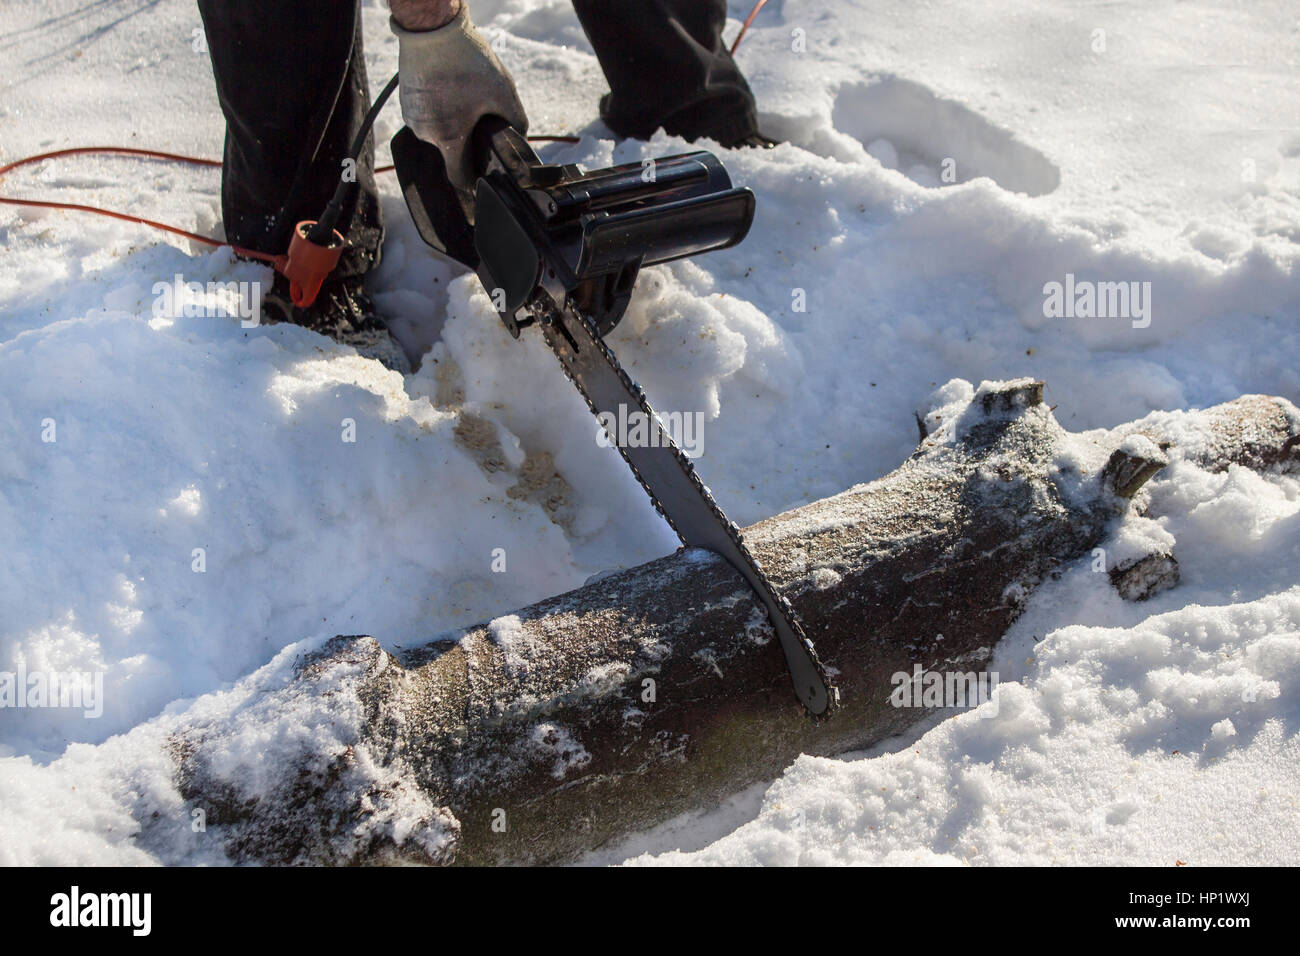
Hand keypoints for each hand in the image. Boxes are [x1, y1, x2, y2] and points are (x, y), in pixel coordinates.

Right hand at [391, 3, 528, 200]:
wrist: (433, 29)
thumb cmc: (467, 60)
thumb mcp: (503, 92)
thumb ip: (516, 124)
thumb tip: (519, 140)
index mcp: (447, 137)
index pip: (459, 179)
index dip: (473, 184)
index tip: (482, 181)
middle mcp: (425, 133)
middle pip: (450, 152)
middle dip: (466, 143)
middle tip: (480, 120)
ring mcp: (411, 117)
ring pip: (438, 133)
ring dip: (452, 124)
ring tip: (464, 99)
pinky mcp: (405, 102)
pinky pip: (427, 116)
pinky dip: (439, 110)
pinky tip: (450, 92)